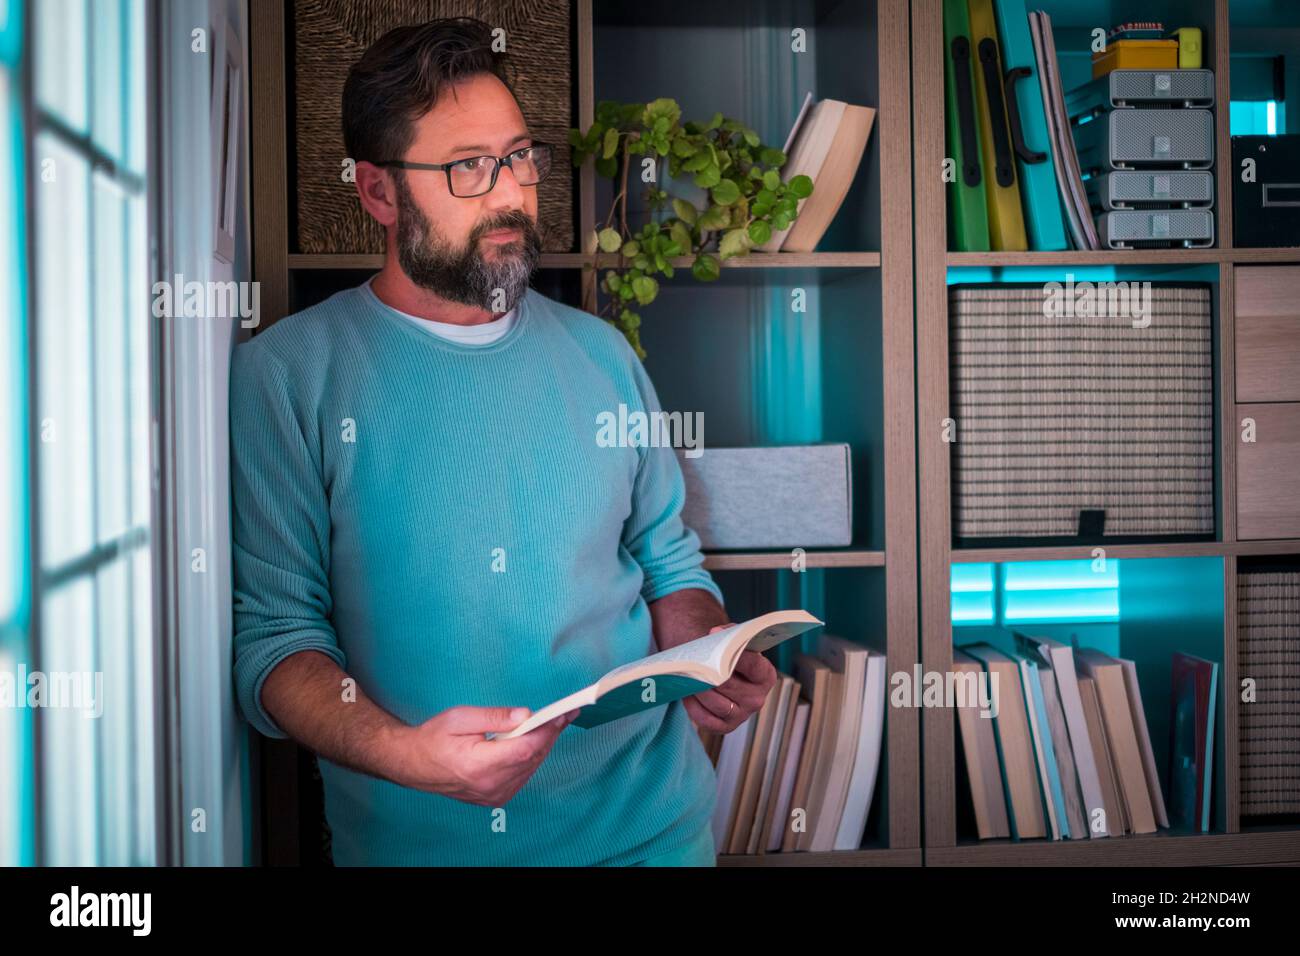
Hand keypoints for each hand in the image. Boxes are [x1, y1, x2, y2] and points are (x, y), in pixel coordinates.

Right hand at [389, 705, 577, 805]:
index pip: (525, 749)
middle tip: (566, 714)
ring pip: (531, 767)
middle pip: (533, 758)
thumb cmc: (434, 738)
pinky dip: (532, 757)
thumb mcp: (461, 717)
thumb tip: (526, 715)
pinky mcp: (496, 798)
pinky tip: (535, 740)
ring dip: (544, 745)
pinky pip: (523, 775)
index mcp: (479, 765)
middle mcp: (489, 785)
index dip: (547, 730)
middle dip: (551, 734)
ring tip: (554, 723)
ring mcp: (494, 795)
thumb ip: (495, 717)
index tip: (562, 714)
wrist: (414, 764)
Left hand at [683, 625, 778, 733]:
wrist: (720, 672)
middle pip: (729, 685)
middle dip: (709, 674)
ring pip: (717, 703)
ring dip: (699, 690)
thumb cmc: (726, 653)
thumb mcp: (733, 640)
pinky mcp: (725, 727)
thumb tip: (716, 634)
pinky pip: (707, 719)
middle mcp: (757, 698)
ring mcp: (742, 715)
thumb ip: (730, 633)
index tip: (714, 638)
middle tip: (694, 664)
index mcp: (765, 676)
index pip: (753, 665)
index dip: (734, 653)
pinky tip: (686, 694)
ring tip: (687, 678)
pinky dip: (694, 707)